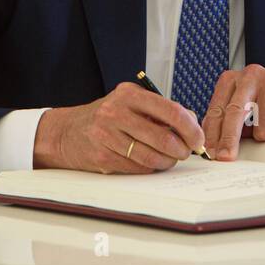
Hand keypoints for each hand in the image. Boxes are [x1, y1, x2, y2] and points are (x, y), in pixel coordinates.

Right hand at [31, 83, 206, 173]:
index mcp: (129, 94)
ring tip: (169, 159)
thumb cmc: (107, 117)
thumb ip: (160, 110)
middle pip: (163, 137)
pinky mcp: (102, 156)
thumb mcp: (131, 103)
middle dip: (181, 149)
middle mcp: (117, 112)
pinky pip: (137, 168)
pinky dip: (149, 169)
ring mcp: (107, 135)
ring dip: (167, 162)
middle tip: (186, 152)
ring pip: (151, 156)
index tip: (198, 139)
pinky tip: (149, 164)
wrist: (66, 132)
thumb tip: (192, 123)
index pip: (171, 111)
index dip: (190, 128)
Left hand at [201, 64, 264, 160]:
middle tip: (226, 157)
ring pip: (262, 125)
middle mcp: (250, 75)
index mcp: (231, 80)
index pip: (217, 110)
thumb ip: (222, 125)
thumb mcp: (239, 117)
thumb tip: (209, 148)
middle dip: (229, 138)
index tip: (211, 153)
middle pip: (235, 112)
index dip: (213, 134)